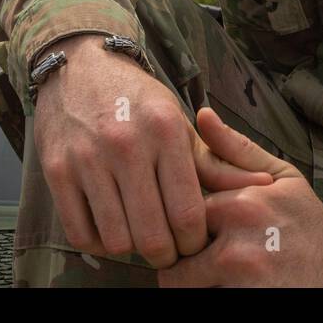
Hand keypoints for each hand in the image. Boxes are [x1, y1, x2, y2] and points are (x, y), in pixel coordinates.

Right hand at [33, 34, 272, 269]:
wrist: (79, 67)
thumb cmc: (137, 100)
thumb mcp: (179, 121)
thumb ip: (218, 161)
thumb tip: (266, 186)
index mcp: (166, 131)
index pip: (187, 212)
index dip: (195, 241)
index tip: (194, 244)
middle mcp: (126, 144)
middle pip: (152, 234)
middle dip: (166, 255)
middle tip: (168, 251)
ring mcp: (87, 158)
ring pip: (117, 239)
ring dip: (131, 249)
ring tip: (139, 237)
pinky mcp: (56, 170)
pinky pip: (80, 232)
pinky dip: (97, 242)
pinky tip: (109, 229)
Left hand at [157, 107, 322, 287]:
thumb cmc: (308, 224)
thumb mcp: (282, 178)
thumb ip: (236, 149)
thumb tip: (202, 114)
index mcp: (241, 206)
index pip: (181, 209)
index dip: (184, 219)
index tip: (196, 224)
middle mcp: (237, 247)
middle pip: (177, 250)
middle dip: (181, 254)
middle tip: (197, 255)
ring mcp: (240, 283)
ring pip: (182, 282)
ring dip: (190, 279)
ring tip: (211, 273)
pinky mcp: (244, 302)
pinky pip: (203, 297)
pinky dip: (208, 291)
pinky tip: (228, 284)